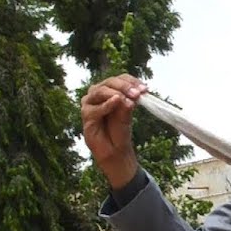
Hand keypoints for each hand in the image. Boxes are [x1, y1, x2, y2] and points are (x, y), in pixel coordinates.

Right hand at [80, 74, 148, 188]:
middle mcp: (98, 94)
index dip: (131, 81)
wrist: (116, 151)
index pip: (120, 79)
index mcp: (110, 91)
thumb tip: (132, 95)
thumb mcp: (127, 115)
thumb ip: (128, 104)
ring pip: (99, 91)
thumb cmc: (121, 131)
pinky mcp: (86, 116)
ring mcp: (90, 104)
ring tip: (127, 97)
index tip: (144, 89)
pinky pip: (94, 108)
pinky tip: (117, 102)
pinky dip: (106, 104)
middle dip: (124, 86)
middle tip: (137, 93)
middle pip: (109, 82)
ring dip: (115, 92)